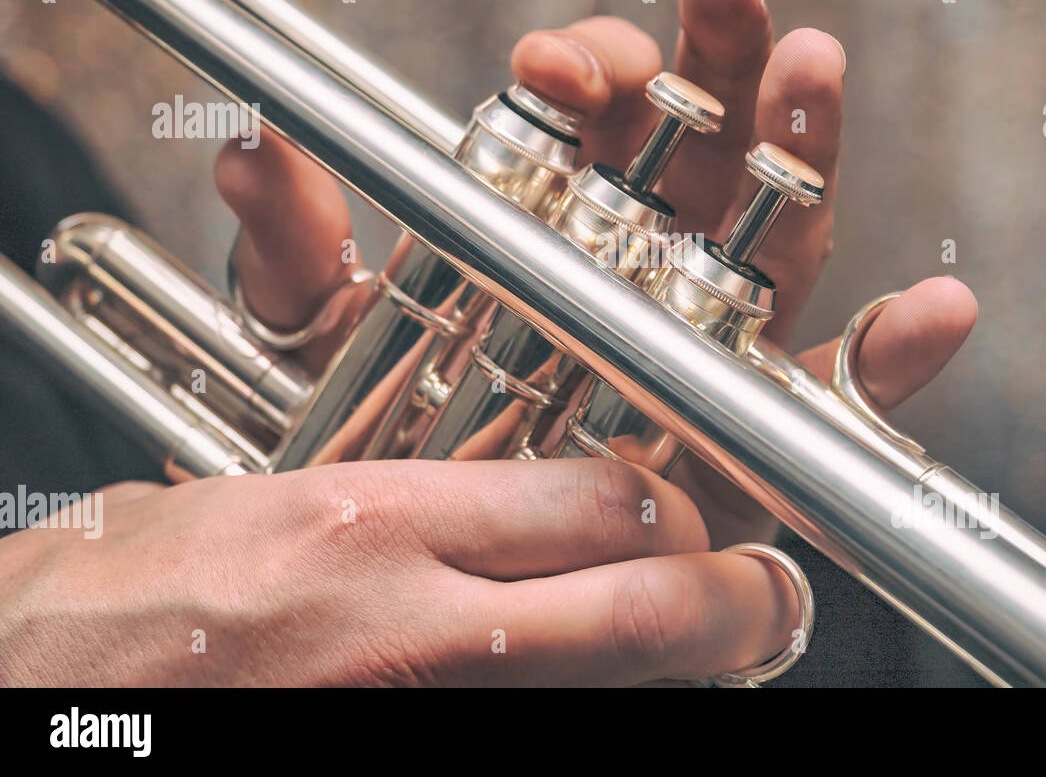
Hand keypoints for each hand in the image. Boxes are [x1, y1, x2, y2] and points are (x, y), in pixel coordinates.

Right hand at [0, 459, 797, 684]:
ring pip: (609, 687)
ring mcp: (405, 712)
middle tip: (767, 595)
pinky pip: (536, 733)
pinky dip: (590, 704)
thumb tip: (541, 510)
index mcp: (367, 524)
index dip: (673, 504)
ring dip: (675, 666)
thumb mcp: (272, 506)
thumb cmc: (127, 603)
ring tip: (712, 641)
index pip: (591, 499)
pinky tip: (598, 686)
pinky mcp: (398, 759)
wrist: (33, 690)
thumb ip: (417, 507)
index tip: (691, 508)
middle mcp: (399, 626)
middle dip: (734, 602)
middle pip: (640, 610)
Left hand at [215, 0, 978, 544]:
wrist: (453, 566)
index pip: (598, 118)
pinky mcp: (759, 430)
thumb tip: (246, 149)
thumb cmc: (396, 433)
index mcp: (566, 213)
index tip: (556, 64)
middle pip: (705, 141)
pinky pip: (837, 395)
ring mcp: (716, 338)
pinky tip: (939, 310)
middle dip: (714, 53)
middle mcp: (653, 259)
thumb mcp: (332, 337)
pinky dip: (895, 361)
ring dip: (805, 143)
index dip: (587, 74)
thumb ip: (298, 252)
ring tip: (816, 62)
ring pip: (781, 230)